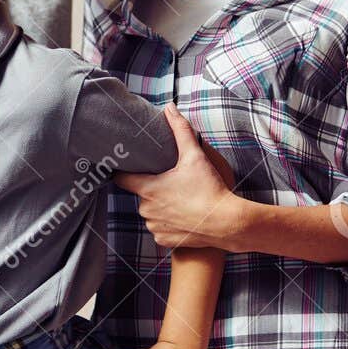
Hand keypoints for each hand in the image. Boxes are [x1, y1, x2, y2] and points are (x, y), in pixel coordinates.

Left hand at [114, 106, 238, 249]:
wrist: (226, 223)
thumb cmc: (208, 189)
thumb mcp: (194, 156)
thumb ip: (180, 130)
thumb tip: (170, 107)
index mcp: (147, 188)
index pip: (121, 179)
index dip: (123, 172)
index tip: (128, 168)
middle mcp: (146, 209)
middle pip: (141, 195)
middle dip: (152, 189)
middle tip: (171, 183)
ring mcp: (154, 226)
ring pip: (151, 213)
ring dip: (161, 207)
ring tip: (181, 201)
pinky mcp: (163, 241)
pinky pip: (160, 230)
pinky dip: (169, 224)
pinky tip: (184, 217)